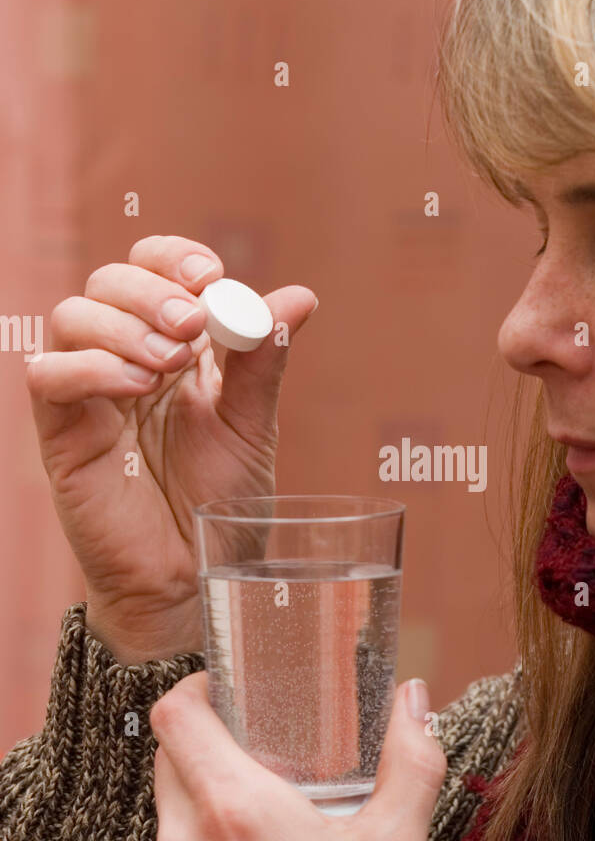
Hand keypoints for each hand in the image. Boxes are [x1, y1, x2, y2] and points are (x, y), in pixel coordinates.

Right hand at [26, 235, 317, 662]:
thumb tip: (299, 297)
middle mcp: (125, 360)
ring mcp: (89, 395)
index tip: (210, 276)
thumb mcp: (253, 428)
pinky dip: (90, 366)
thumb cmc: (221, 509)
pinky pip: (49, 375)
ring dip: (124, 325)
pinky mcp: (61, 434)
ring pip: (72, 316)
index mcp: (173, 349)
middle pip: (109, 281)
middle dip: (153, 290)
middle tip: (194, 324)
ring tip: (171, 363)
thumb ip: (264, 362)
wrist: (194, 582)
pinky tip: (136, 385)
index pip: (152, 268)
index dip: (173, 258)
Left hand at [145, 673, 445, 840]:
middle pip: (169, 760)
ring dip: (204, 802)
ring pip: (169, 816)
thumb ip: (410, 762)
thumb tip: (414, 703)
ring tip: (263, 819)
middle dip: (207, 744)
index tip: (223, 690)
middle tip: (257, 749)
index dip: (194, 689)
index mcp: (234, 809)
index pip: (176, 716)